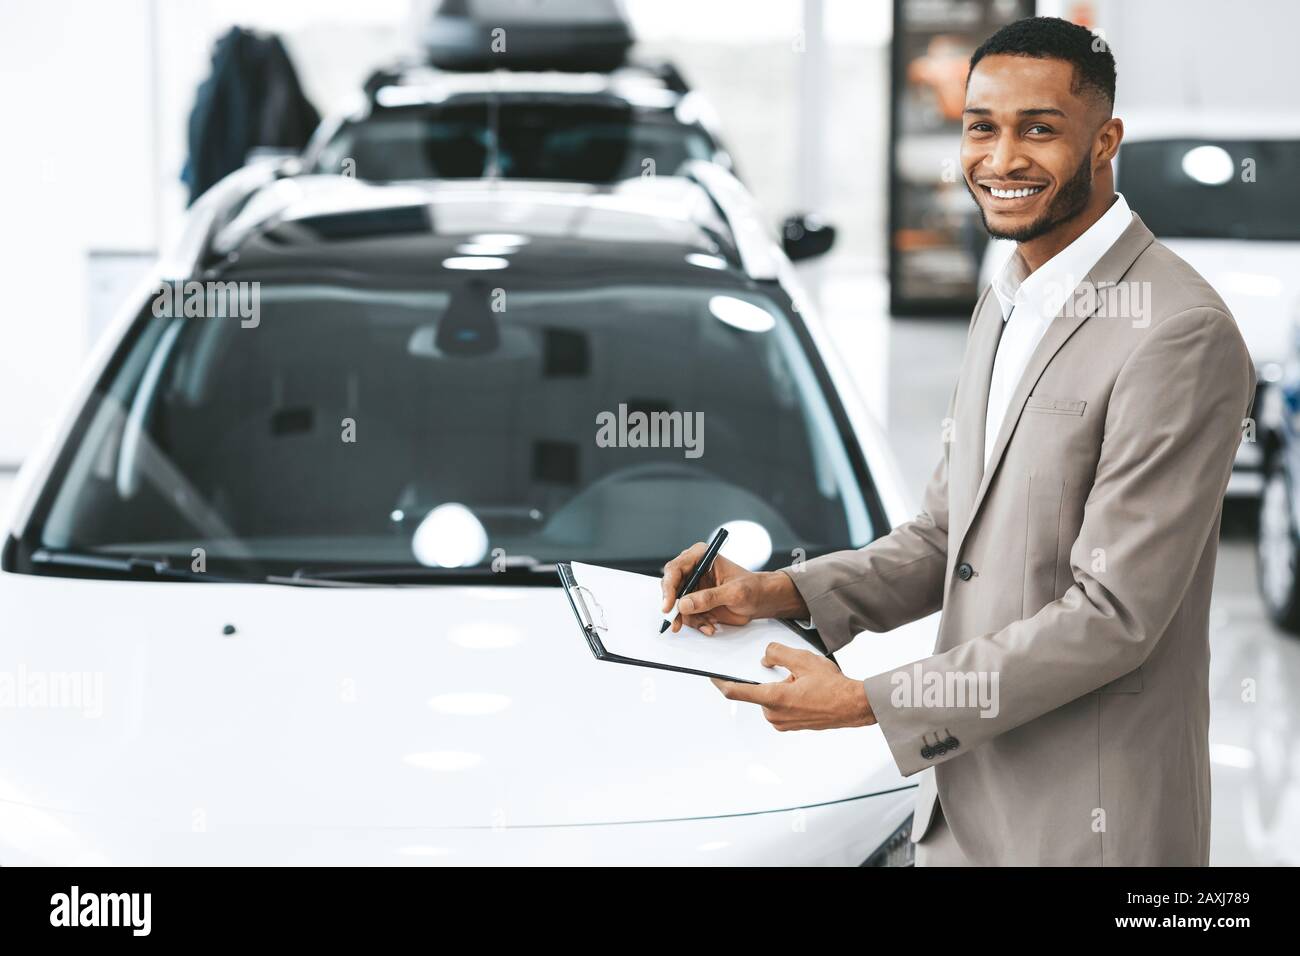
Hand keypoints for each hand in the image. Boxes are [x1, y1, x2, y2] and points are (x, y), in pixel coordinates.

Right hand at [660, 542, 807, 634]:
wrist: (761, 600)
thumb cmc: (753, 588)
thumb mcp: (734, 592)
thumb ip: (710, 597)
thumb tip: (684, 604)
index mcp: (701, 556)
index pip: (675, 569)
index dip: (669, 588)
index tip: (669, 606)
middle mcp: (693, 569)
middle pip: (671, 587)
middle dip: (674, 607)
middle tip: (677, 622)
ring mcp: (693, 586)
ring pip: (677, 604)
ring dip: (689, 618)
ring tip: (708, 624)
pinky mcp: (695, 601)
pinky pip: (686, 614)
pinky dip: (696, 623)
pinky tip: (710, 625)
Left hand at [711, 643, 875, 730]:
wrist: (854, 706)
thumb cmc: (832, 686)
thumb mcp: (803, 660)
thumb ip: (778, 654)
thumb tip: (765, 657)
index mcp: (774, 698)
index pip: (737, 691)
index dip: (720, 682)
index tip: (711, 675)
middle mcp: (774, 715)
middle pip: (758, 691)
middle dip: (769, 678)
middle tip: (793, 672)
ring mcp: (782, 723)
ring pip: (770, 697)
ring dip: (780, 686)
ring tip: (804, 682)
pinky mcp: (789, 726)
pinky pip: (779, 706)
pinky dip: (786, 695)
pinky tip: (806, 690)